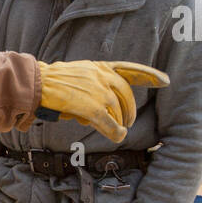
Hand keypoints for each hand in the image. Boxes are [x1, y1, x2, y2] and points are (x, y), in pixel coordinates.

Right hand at [37, 60, 169, 143]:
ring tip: (118, 130)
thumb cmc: (51, 81)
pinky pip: (109, 124)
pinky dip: (115, 131)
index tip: (165, 81)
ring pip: (119, 112)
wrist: (36, 83)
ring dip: (120, 124)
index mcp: (100, 67)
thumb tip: (103, 105)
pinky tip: (117, 136)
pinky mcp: (92, 108)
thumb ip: (94, 83)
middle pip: (127, 97)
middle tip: (127, 122)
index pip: (131, 69)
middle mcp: (103, 77)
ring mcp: (99, 92)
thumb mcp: (79, 73)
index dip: (150, 76)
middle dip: (130, 111)